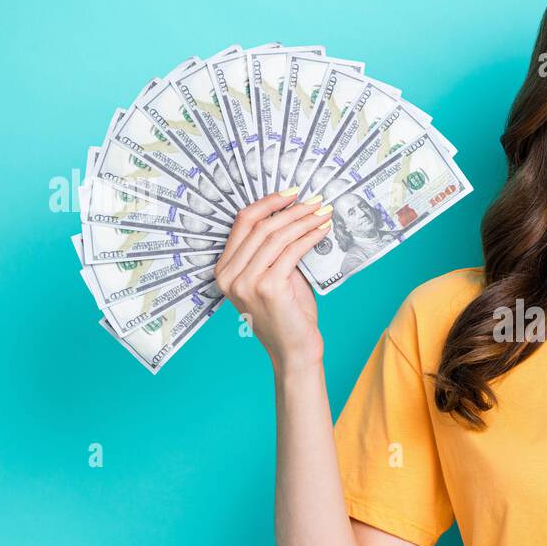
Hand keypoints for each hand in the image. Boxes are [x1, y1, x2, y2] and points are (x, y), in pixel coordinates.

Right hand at [214, 190, 334, 369]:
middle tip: (314, 201)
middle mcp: (229, 276)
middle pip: (260, 227)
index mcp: (224, 270)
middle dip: (291, 209)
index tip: (290, 194)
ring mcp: (246, 282)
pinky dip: (309, 237)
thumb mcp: (275, 277)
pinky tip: (322, 231)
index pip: (242, 224)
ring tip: (322, 213)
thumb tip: (295, 217)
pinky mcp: (267, 288)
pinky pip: (291, 251)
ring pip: (276, 236)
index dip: (267, 204)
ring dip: (303, 220)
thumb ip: (276, 252)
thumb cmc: (288, 315)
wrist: (293, 351)